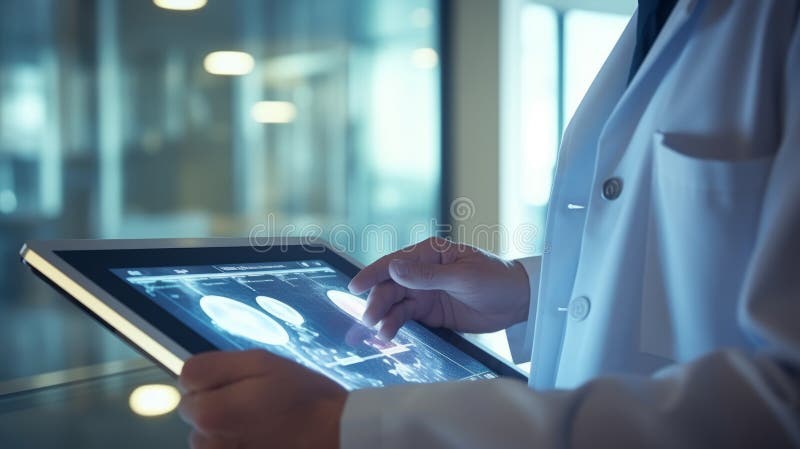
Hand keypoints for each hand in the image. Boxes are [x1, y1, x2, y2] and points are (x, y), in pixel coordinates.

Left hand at [178, 350, 346, 448]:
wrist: (337, 435)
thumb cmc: (303, 396)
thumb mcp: (262, 362)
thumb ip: (214, 366)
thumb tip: (186, 379)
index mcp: (209, 412)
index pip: (188, 379)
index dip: (215, 374)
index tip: (244, 381)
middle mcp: (206, 441)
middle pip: (194, 409)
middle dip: (217, 402)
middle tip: (257, 403)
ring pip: (205, 434)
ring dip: (225, 428)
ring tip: (262, 425)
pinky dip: (236, 444)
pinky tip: (262, 440)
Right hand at [348, 237, 529, 339]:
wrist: (520, 302)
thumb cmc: (496, 279)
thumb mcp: (463, 276)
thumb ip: (427, 276)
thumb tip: (393, 268)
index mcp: (430, 253)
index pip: (395, 262)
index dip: (373, 274)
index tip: (353, 287)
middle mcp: (422, 272)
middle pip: (390, 286)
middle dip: (377, 302)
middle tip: (368, 320)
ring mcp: (425, 293)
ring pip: (395, 304)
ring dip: (384, 317)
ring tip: (380, 333)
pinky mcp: (430, 313)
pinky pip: (407, 319)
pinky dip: (395, 326)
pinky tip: (389, 335)